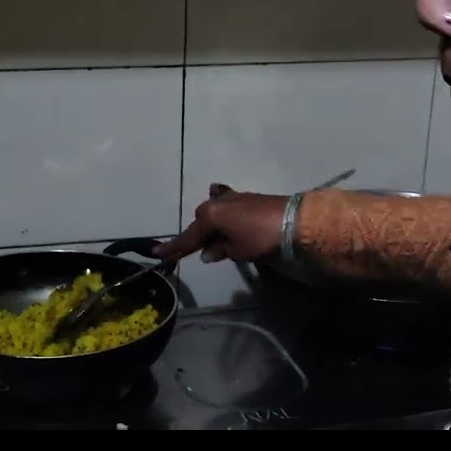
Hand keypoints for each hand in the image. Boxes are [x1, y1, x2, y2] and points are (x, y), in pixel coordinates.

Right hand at [153, 184, 287, 263]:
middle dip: (198, 236)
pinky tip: (222, 209)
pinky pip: (226, 205)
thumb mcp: (237, 250)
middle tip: (197, 251)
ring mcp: (232, 198)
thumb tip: (208, 253)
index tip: (158, 253)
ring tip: (214, 238)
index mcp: (210, 216)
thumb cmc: (259, 238)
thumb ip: (219, 250)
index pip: (189, 237)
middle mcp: (216, 203)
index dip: (175, 247)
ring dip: (212, 225)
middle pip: (201, 222)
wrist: (291, 220)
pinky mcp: (246, 198)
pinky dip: (223, 213)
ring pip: (214, 212)